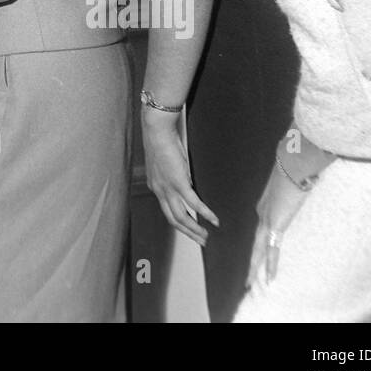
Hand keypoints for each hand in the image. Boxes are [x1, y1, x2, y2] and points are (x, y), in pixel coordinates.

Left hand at [141, 109, 217, 245]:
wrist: (157, 129)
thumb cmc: (162, 141)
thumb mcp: (166, 163)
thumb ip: (175, 175)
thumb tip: (189, 182)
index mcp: (155, 186)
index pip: (167, 211)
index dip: (179, 223)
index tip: (191, 230)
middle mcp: (159, 191)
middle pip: (174, 219)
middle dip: (188, 232)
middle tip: (202, 241)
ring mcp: (168, 188)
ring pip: (182, 217)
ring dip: (195, 229)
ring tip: (207, 236)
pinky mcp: (179, 182)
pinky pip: (194, 203)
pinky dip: (205, 214)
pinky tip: (214, 220)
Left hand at [247, 162, 308, 289]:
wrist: (292, 163)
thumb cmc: (294, 167)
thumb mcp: (293, 179)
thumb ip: (294, 184)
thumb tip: (307, 179)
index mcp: (265, 204)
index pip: (261, 228)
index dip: (260, 240)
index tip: (261, 250)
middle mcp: (262, 212)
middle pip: (255, 241)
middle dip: (252, 259)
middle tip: (247, 277)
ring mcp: (267, 219)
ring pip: (259, 249)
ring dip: (255, 267)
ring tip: (250, 283)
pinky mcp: (275, 225)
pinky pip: (273, 250)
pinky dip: (271, 264)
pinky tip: (269, 278)